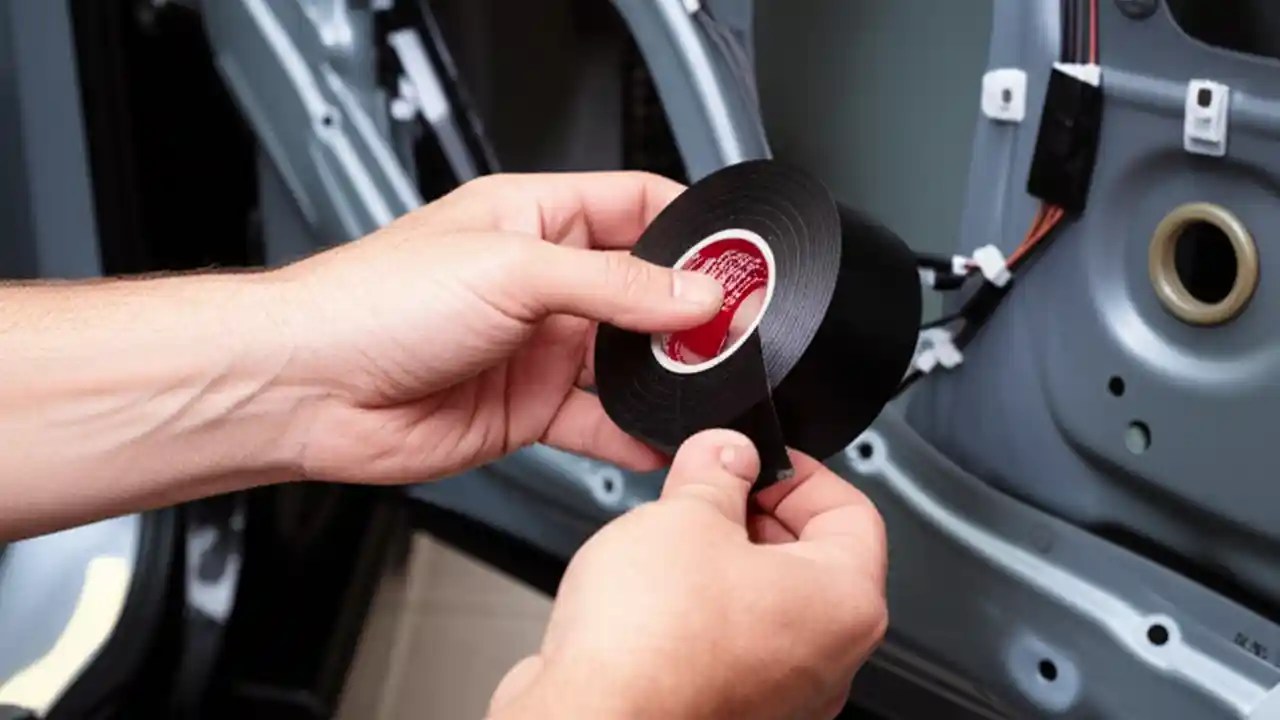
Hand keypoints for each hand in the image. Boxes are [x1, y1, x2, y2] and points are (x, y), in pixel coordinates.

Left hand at [269, 172, 723, 481]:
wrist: (307, 389)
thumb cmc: (373, 302)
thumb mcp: (511, 270)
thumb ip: (612, 284)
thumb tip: (692, 292)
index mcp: (535, 218)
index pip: (637, 204)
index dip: (691, 226)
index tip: (737, 259)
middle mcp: (542, 282)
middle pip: (643, 289)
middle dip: (689, 313)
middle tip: (733, 334)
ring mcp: (537, 348)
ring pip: (627, 361)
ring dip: (666, 376)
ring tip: (708, 388)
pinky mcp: (528, 409)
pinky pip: (599, 421)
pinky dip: (633, 432)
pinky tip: (661, 436)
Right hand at [488, 430, 888, 719]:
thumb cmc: (649, 644)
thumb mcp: (684, 516)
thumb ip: (716, 472)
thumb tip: (726, 454)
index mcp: (845, 603)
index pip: (852, 512)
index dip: (798, 473)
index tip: (754, 460)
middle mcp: (829, 660)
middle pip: (812, 559)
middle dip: (755, 513)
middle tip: (705, 489)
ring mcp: (784, 696)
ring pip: (771, 604)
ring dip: (728, 562)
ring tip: (673, 540)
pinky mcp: (736, 713)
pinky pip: (737, 645)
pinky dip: (708, 611)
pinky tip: (659, 594)